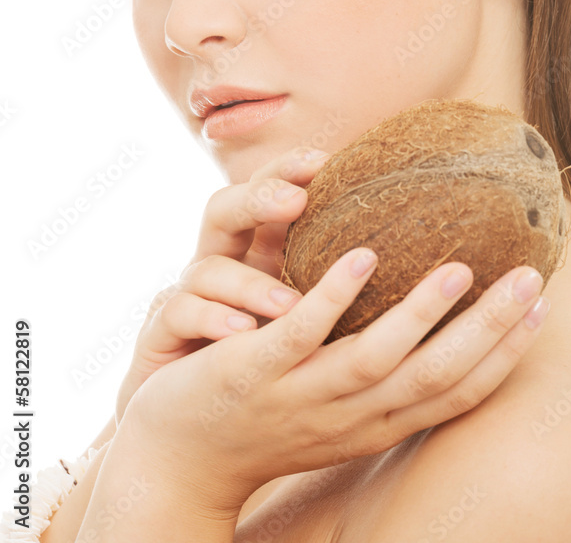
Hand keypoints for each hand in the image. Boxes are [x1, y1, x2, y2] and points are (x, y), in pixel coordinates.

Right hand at [115, 145, 331, 425]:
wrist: (188, 423)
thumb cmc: (259, 359)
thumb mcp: (300, 309)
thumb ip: (334, 273)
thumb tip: (398, 249)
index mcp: (255, 253)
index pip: (266, 193)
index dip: (288, 169)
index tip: (326, 159)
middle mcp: (218, 264)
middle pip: (226, 209)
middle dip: (259, 198)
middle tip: (297, 200)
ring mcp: (186, 296)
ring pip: (207, 267)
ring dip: (248, 283)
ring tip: (290, 303)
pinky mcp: (159, 334)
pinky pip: (177, 314)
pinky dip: (211, 319)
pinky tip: (242, 333)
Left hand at [121, 245, 548, 516]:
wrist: (178, 459)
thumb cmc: (266, 418)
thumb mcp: (334, 405)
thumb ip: (377, 373)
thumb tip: (424, 321)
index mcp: (372, 422)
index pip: (453, 394)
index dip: (501, 353)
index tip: (540, 306)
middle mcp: (347, 417)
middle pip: (432, 377)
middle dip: (486, 329)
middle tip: (530, 277)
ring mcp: (300, 396)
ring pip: (373, 358)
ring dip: (420, 314)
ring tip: (459, 268)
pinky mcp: (251, 372)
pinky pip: (297, 335)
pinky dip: (331, 298)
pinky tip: (358, 258)